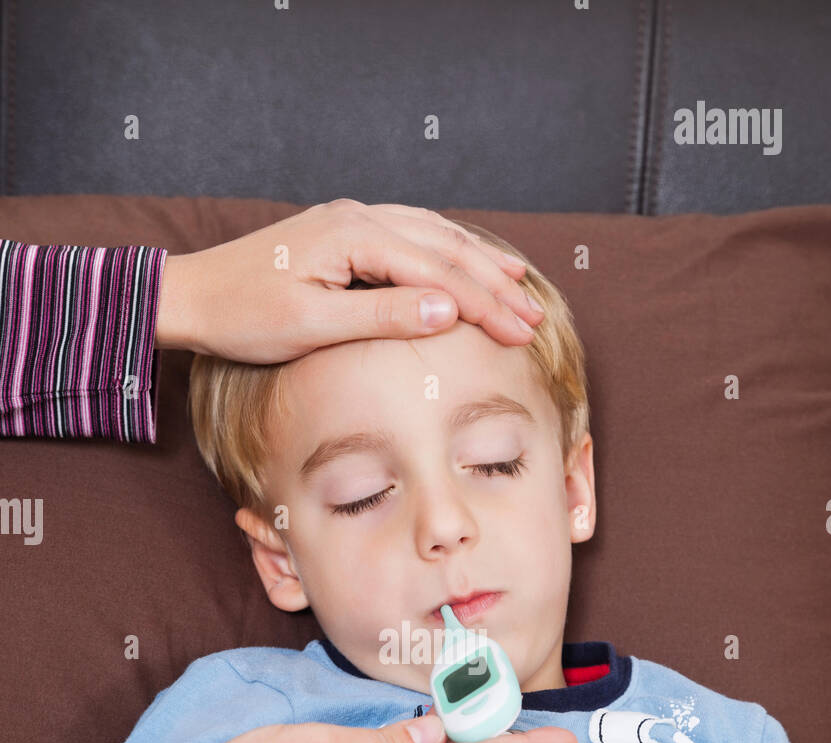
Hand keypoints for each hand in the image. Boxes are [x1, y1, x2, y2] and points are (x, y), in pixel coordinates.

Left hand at [156, 199, 543, 358]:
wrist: (192, 298)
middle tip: (535, 318)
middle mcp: (358, 217)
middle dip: (494, 285)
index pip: (439, 271)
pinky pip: (409, 235)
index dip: (486, 305)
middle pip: (444, 247)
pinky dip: (445, 250)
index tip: (522, 334)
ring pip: (431, 235)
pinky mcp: (342, 233)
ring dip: (477, 262)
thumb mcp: (314, 327)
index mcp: (354, 236)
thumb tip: (449, 310)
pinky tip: (462, 260)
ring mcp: (350, 220)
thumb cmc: (244, 318)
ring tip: (517, 283)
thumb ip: (384, 316)